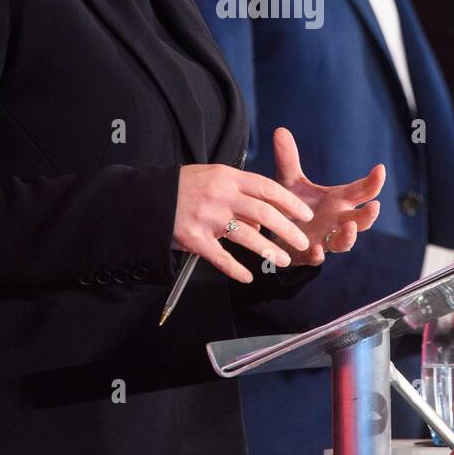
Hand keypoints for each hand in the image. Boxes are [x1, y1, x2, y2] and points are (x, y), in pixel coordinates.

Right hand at [174, 163, 314, 284]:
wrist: (148, 199)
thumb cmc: (184, 187)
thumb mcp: (213, 178)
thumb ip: (239, 193)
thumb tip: (262, 218)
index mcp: (227, 177)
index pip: (267, 188)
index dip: (289, 202)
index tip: (304, 214)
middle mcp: (220, 196)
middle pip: (263, 213)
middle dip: (287, 229)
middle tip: (300, 242)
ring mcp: (207, 218)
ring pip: (246, 236)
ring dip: (268, 250)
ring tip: (283, 260)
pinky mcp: (194, 239)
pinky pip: (221, 257)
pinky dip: (235, 269)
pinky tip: (247, 277)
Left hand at [271, 127, 383, 265]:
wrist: (275, 231)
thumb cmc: (292, 205)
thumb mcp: (289, 181)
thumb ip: (288, 159)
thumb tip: (280, 130)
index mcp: (337, 200)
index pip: (361, 191)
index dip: (373, 181)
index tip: (380, 169)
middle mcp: (336, 220)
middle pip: (361, 220)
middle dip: (369, 215)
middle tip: (375, 206)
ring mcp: (324, 238)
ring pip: (344, 242)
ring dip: (349, 236)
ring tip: (348, 227)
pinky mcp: (308, 254)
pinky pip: (316, 257)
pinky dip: (317, 254)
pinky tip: (316, 249)